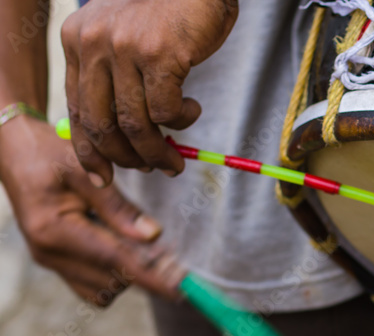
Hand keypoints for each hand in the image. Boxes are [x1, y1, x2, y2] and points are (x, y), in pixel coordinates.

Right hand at [0, 116, 184, 304]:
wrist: (12, 152)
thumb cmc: (47, 153)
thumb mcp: (85, 171)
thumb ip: (119, 207)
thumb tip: (153, 236)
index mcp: (53, 229)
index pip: (113, 260)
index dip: (151, 276)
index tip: (181, 288)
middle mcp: (48, 253)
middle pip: (111, 279)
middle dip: (145, 271)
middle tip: (171, 255)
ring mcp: (49, 261)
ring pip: (104, 289)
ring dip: (129, 274)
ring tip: (143, 245)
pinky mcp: (55, 263)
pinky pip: (92, 286)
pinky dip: (114, 275)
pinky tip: (122, 249)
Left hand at [60, 0, 237, 185]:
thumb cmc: (167, 12)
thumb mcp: (125, 39)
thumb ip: (116, 78)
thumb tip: (123, 137)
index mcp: (78, 42)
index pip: (76, 110)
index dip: (89, 151)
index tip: (104, 176)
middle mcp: (93, 44)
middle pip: (103, 124)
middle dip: (128, 158)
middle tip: (154, 167)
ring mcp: (124, 48)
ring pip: (135, 124)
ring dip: (158, 151)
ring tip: (176, 158)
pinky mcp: (158, 54)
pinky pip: (166, 111)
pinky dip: (181, 121)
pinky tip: (192, 109)